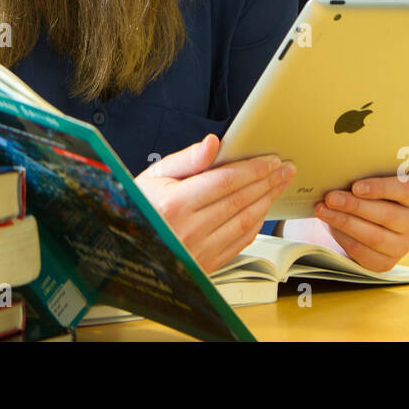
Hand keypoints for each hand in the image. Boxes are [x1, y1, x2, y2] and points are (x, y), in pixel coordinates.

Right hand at [133, 134, 295, 272]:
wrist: (124, 248)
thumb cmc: (137, 207)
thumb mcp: (154, 176)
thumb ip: (187, 159)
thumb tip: (213, 143)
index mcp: (175, 204)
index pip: (226, 181)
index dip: (253, 168)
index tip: (271, 159)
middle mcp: (188, 230)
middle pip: (240, 200)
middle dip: (267, 182)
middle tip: (285, 169)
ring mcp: (198, 252)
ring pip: (244, 223)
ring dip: (266, 202)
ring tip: (278, 185)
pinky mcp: (205, 266)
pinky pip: (239, 243)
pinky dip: (256, 225)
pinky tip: (262, 210)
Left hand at [280, 146, 408, 272]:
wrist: (362, 222)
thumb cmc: (368, 192)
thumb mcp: (377, 175)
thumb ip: (395, 161)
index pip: (404, 190)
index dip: (380, 188)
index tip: (355, 186)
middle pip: (386, 215)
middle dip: (354, 206)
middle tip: (330, 197)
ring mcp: (402, 246)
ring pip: (374, 236)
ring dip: (344, 222)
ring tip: (322, 210)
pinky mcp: (385, 263)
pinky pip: (363, 252)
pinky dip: (343, 238)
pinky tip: (330, 225)